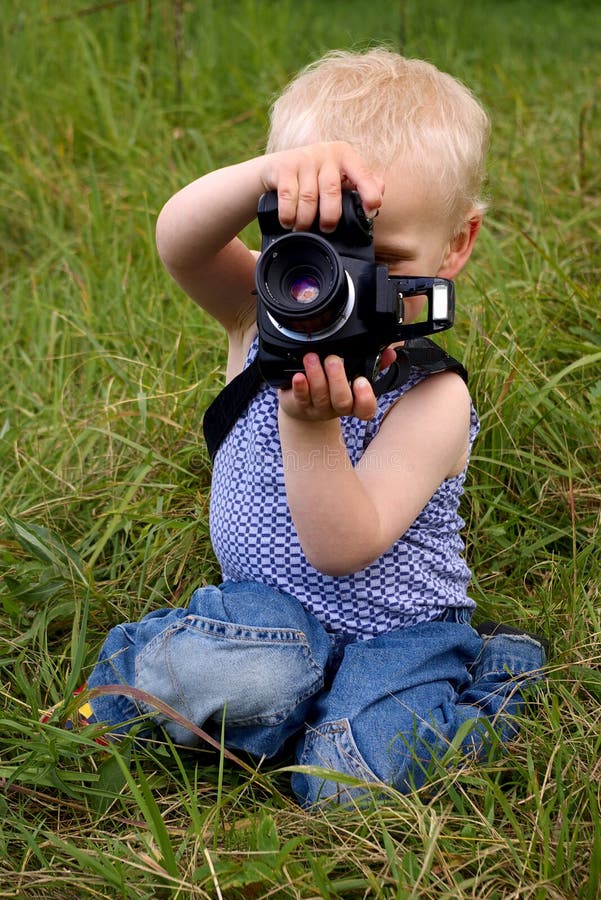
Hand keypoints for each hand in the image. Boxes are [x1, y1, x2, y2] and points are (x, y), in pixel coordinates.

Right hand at [260, 141, 383, 232]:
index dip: (369, 195)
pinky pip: (288, 198)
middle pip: (332, 192)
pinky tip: (288, 221)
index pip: (363, 174)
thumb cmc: (313, 177)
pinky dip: (289, 215)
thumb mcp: (339, 176)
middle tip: (326, 229)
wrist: (275, 168)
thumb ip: (361, 184)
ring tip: (303, 227)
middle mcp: (326, 153)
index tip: (370, 213)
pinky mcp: (284, 166)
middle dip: (330, 217)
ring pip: (309, 199)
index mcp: (345, 155)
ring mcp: (304, 158)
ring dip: (305, 221)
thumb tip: (380, 193)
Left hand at [278, 353, 380, 422]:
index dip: (365, 398)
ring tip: (312, 358)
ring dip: (317, 375)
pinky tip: (299, 376)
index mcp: (354, 402)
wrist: (304, 406)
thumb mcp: (354, 376)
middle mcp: (337, 408)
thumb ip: (374, 364)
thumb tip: (390, 352)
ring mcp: (318, 408)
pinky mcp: (300, 405)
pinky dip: (300, 386)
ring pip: (320, 396)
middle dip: (338, 379)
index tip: (361, 381)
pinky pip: (301, 398)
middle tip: (332, 361)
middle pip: (342, 401)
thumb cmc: (332, 388)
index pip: (366, 409)